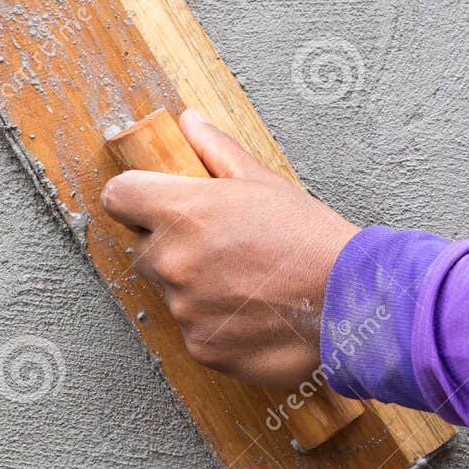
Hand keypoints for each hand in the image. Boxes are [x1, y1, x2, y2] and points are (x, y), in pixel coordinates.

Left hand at [100, 109, 358, 390]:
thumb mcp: (264, 182)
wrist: (351, 302)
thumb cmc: (312, 239)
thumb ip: (215, 150)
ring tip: (246, 280)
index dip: (134, 198)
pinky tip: (252, 310)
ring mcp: (185, 309)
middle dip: (171, 244)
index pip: (118, 197)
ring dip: (194, 285)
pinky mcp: (201, 346)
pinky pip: (193, 327)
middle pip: (144, 248)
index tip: (150, 203)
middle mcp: (174, 261)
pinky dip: (214, 321)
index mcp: (183, 211)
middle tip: (221, 245)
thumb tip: (188, 123)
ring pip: (170, 290)